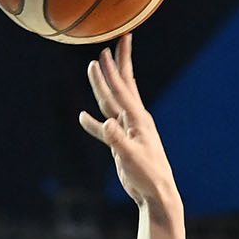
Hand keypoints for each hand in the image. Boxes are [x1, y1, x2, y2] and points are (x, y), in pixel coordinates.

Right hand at [79, 35, 176, 209]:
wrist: (155, 193)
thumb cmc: (148, 175)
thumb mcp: (132, 157)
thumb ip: (117, 140)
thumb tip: (106, 123)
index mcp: (138, 119)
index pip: (121, 90)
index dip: (111, 72)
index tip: (103, 52)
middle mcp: (133, 120)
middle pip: (122, 87)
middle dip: (115, 66)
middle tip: (109, 44)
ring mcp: (127, 131)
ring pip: (112, 103)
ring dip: (102, 87)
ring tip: (95, 69)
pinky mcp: (121, 144)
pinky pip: (104, 129)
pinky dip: (93, 123)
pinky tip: (83, 117)